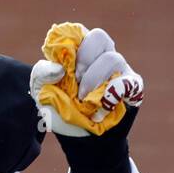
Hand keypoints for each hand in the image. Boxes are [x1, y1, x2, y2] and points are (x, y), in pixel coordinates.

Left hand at [30, 26, 144, 136]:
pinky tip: (103, 105)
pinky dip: (115, 90)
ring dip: (94, 77)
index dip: (73, 44)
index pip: (80, 32)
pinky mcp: (132, 89)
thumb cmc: (61, 110)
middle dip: (84, 57)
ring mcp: (119, 71)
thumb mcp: (41, 91)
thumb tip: (59, 67)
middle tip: (75, 79)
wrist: (78, 139)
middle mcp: (102, 57)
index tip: (64, 66)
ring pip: (113, 58)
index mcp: (82, 52)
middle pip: (100, 38)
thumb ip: (41, 73)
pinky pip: (130, 81)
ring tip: (83, 99)